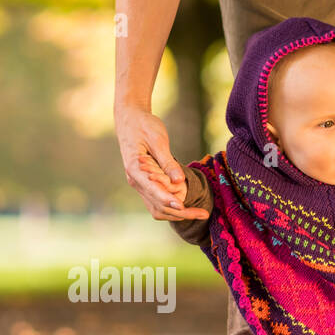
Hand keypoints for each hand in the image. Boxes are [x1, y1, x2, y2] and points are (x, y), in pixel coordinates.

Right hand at [114, 103, 209, 222]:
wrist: (130, 120)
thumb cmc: (144, 126)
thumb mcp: (158, 140)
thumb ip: (167, 162)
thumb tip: (178, 181)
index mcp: (135, 169)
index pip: (154, 191)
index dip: (169, 201)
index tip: (184, 207)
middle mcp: (135, 181)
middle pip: (158, 206)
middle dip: (181, 212)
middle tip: (204, 214)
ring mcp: (139, 184)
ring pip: (157, 208)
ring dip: (177, 214)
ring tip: (199, 212)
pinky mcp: (144, 184)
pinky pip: (156, 202)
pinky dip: (171, 207)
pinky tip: (187, 207)